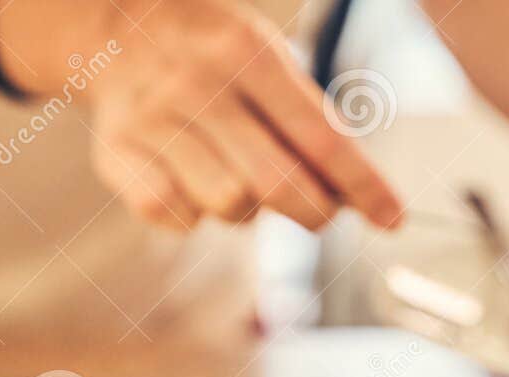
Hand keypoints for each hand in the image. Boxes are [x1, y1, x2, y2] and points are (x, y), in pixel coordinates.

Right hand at [77, 0, 404, 230]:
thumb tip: (356, 196)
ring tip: (238, 175)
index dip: (364, 187)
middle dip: (314, 212)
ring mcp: (154, 122)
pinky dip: (196, 213)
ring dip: (249, 209)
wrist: (115, 26)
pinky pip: (180, 219)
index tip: (393, 219)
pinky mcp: (118, 156)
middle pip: (278, 186)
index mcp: (246, 53)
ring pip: (230, 209)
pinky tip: (192, 180)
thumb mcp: (268, 58)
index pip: (321, 138)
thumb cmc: (214, 54)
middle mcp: (198, 86)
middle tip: (319, 210)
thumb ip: (310, 121)